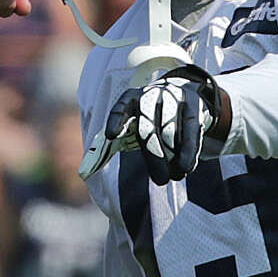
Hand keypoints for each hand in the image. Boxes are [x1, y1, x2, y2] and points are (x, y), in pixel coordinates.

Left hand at [106, 63, 226, 184]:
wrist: (186, 95)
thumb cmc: (149, 119)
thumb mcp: (131, 127)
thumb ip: (109, 147)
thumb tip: (84, 173)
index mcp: (131, 98)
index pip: (120, 106)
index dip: (115, 120)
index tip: (110, 135)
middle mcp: (152, 95)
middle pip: (148, 127)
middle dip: (154, 157)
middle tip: (160, 181)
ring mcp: (174, 98)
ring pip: (170, 131)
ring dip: (173, 158)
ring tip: (174, 176)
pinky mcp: (193, 106)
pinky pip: (191, 130)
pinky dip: (189, 150)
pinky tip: (186, 167)